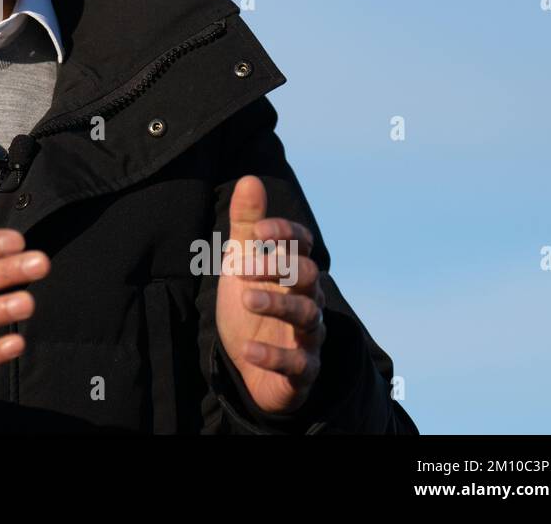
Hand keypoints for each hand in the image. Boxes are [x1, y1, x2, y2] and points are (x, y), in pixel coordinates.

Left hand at [216, 175, 325, 414]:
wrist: (245, 364)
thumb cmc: (250, 304)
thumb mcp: (241, 263)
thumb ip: (247, 225)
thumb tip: (250, 179)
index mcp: (293, 269)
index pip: (302, 244)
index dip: (286, 234)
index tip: (259, 232)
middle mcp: (308, 299)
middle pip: (307, 275)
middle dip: (277, 268)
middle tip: (242, 269)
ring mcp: (308, 336)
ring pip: (306, 316)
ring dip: (277, 304)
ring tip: (246, 299)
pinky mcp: (302, 371)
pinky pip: (298, 364)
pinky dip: (273, 356)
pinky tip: (247, 349)